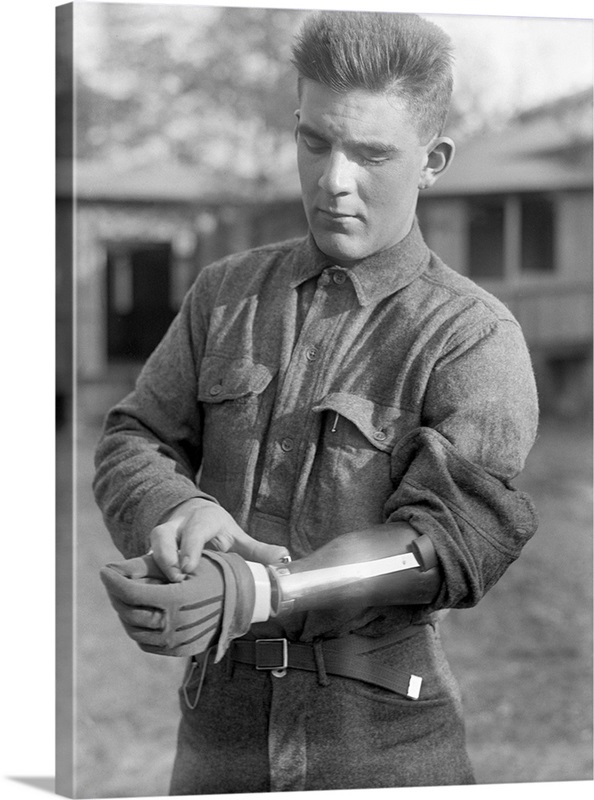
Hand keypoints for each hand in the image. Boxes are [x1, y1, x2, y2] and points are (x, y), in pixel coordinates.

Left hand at [100, 550, 255, 658]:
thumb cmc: (215, 574)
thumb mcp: (185, 564)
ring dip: (123, 610)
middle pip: (128, 611)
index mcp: (177, 599)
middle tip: (112, 580)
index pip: (131, 593)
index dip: (113, 581)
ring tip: (124, 594)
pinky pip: (146, 642)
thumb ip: (149, 566)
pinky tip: (140, 611)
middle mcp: (175, 624)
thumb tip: (113, 567)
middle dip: (115, 593)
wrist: (244, 600)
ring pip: (134, 629)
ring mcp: (177, 641)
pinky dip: (137, 626)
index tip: (104, 569)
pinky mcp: (179, 650)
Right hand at [149, 498, 289, 581]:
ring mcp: (161, 539)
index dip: (190, 547)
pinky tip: (146, 599)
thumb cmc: (218, 531)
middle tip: (175, 580)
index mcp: (203, 520)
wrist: (193, 516)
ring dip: (152, 568)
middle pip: (163, 534)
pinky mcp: (150, 552)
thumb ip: (258, 550)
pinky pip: (141, 563)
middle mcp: (178, 526)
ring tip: (159, 593)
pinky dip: (141, 579)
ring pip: (148, 546)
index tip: (187, 568)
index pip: (195, 529)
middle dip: (166, 556)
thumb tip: (284, 559)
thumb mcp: (238, 537)